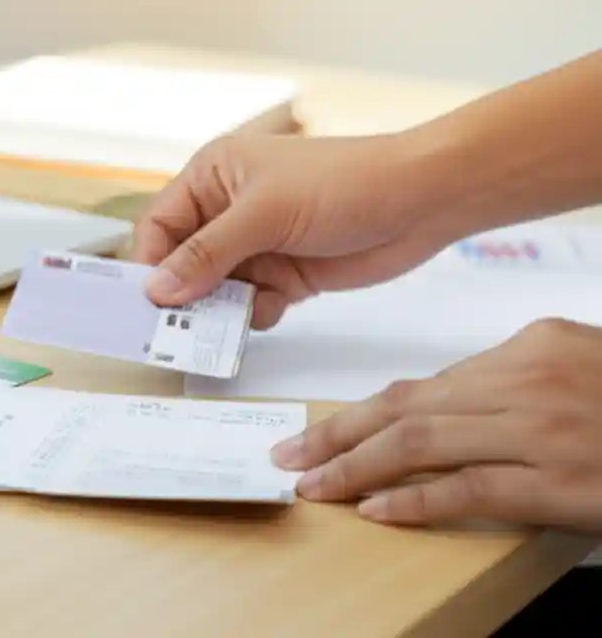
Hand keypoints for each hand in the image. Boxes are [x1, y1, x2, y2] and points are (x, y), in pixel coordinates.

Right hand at [132, 134, 452, 327]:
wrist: (422, 201)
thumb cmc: (343, 184)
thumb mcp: (264, 214)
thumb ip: (207, 255)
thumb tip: (156, 290)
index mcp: (213, 176)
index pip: (160, 225)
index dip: (150, 263)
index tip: (147, 303)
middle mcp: (228, 210)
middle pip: (182, 262)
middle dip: (183, 293)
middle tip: (175, 329)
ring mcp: (257, 244)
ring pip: (215, 289)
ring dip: (220, 309)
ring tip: (229, 321)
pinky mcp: (284, 274)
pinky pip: (250, 304)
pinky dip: (254, 314)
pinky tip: (273, 308)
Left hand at [271, 318, 601, 533]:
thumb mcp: (577, 366)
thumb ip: (511, 382)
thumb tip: (441, 406)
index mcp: (528, 346)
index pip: (422, 385)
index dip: (360, 412)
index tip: (319, 429)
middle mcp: (527, 379)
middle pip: (404, 407)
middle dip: (335, 433)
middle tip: (285, 454)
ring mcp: (543, 428)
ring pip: (421, 443)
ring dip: (353, 466)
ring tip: (312, 485)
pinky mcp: (561, 477)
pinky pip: (470, 489)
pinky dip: (415, 500)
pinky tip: (375, 510)